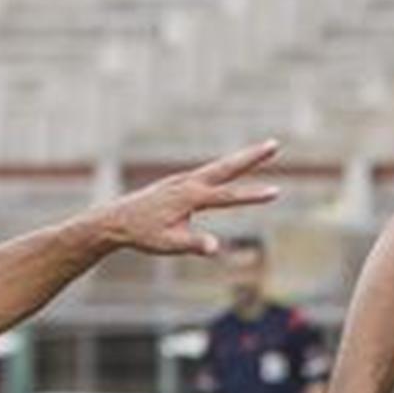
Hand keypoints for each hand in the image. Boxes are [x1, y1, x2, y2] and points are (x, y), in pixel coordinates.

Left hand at [95, 140, 281, 257]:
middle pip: (227, 166)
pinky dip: (225, 166)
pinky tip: (233, 166)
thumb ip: (193, 244)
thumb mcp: (168, 244)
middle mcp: (188, 182)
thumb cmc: (143, 234)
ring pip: (218, 166)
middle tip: (275, 144)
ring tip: (264, 150)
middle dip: (252, 156)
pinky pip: (208, 172)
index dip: (253, 196)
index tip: (276, 192)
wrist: (116, 220)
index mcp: (189, 197)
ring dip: (242, 158)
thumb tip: (215, 248)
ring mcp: (183, 179)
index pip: (228, 196)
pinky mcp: (179, 182)